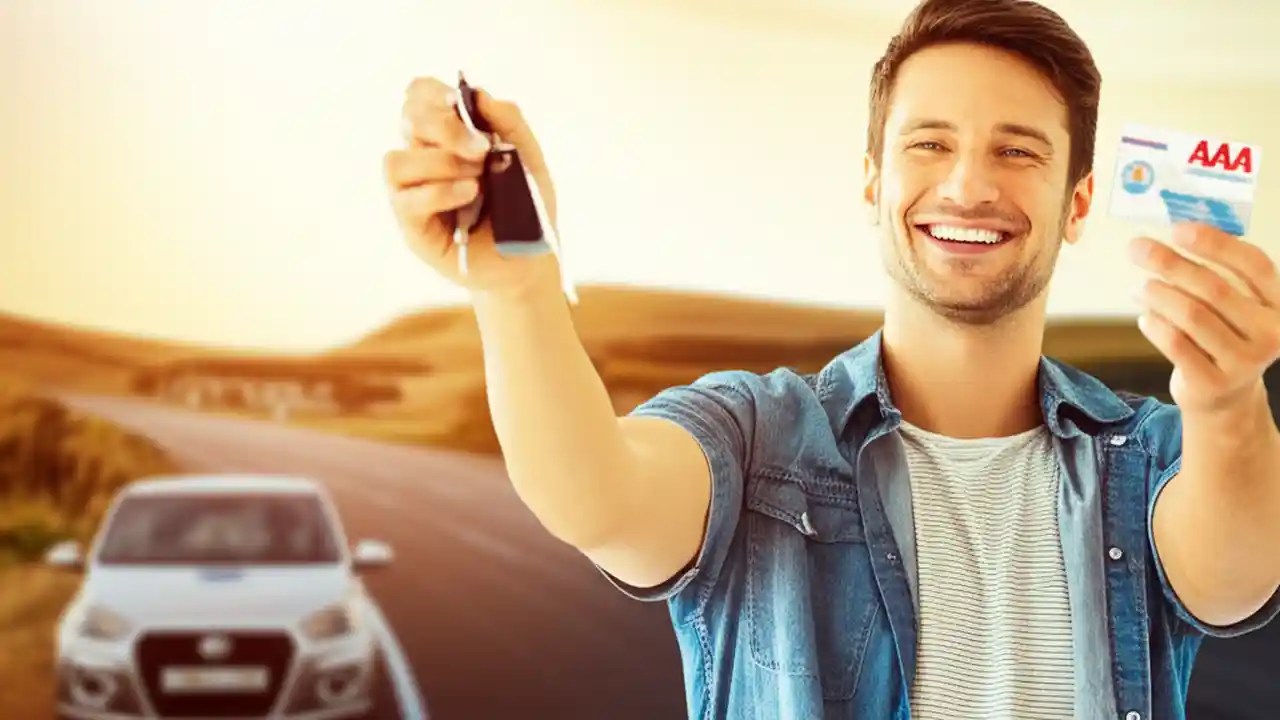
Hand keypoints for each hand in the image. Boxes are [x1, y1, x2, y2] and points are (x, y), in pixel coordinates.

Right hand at [384, 76, 560, 296]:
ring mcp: (413, 193)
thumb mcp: (529, 160)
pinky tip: (469, 194)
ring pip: (396, 161)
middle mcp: (423, 158)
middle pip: (408, 120)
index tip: (462, 105)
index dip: (433, 93)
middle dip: (446, 128)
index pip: (419, 96)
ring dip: (441, 163)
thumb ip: (509, 123)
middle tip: (482, 150)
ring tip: (478, 181)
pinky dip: (441, 191)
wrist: (531, 260)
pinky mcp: (412, 227)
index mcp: (447, 135)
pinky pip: (407, 199)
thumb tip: (480, 94)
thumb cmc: (527, 209)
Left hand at [1129, 222, 1279, 415]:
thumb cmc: (1224, 336)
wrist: (1225, 396)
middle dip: (1170, 263)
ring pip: (1192, 316)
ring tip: (1139, 287)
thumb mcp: (1233, 305)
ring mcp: (1244, 362)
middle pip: (1215, 288)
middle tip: (1137, 248)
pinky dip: (1155, 325)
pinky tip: (1145, 316)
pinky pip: (1176, 344)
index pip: (1254, 264)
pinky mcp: (1213, 383)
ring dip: (1158, 294)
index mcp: (1279, 304)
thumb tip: (1170, 238)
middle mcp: (1270, 333)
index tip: (1178, 229)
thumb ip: (1215, 274)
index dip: (1216, 243)